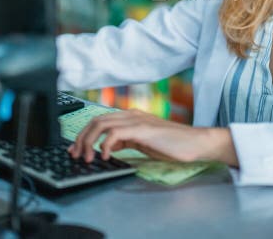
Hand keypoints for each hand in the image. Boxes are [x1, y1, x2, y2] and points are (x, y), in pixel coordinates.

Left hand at [68, 109, 238, 166]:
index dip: (84, 135)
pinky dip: (105, 145)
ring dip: (89, 141)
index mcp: (131, 118)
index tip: (77, 150)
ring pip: (101, 124)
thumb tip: (109, 148)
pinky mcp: (142, 129)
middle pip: (95, 120)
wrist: (195, 143)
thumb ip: (127, 141)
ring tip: (88, 158)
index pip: (100, 120)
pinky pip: (115, 133)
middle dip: (81, 138)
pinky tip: (106, 157)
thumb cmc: (174, 145)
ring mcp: (137, 120)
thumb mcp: (144, 143)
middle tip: (76, 155)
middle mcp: (132, 115)